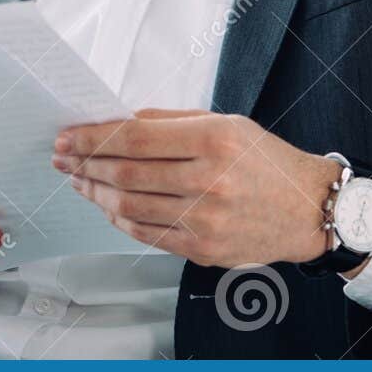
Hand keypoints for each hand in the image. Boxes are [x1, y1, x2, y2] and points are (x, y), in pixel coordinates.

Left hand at [53, 110, 339, 268]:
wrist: (308, 209)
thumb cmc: (265, 161)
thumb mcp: (225, 123)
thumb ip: (170, 122)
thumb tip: (117, 122)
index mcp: (215, 140)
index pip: (135, 138)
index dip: (93, 138)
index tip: (68, 136)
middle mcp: (210, 181)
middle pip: (126, 174)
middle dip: (85, 165)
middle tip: (63, 158)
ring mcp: (206, 220)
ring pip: (129, 207)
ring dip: (95, 193)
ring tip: (80, 180)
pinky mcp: (202, 249)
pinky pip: (146, 234)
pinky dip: (119, 218)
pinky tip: (108, 204)